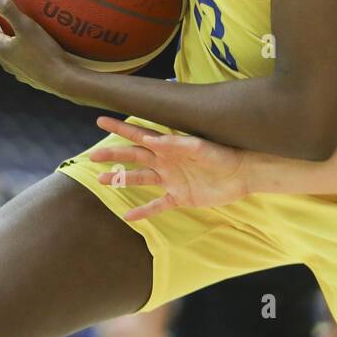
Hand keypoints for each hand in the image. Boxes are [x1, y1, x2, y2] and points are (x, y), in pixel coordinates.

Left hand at [0, 0, 89, 102]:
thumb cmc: (44, 52)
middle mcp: (3, 60)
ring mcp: (14, 69)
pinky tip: (27, 45)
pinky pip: (14, 58)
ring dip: (2, 36)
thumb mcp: (26, 26)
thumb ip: (7, 8)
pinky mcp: (26, 74)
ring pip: (1, 50)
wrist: (62, 80)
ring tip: (12, 26)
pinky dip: (14, 47)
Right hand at [89, 116, 249, 218]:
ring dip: (122, 180)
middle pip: (134, 158)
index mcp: (170, 147)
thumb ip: (178, 144)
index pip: (140, 136)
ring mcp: (172, 180)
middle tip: (92, 156)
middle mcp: (167, 162)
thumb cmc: (225, 155)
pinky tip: (128, 217)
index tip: (101, 120)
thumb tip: (153, 140)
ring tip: (102, 180)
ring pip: (141, 179)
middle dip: (114, 156)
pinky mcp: (181, 197)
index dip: (121, 128)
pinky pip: (158, 205)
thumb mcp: (201, 147)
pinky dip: (144, 211)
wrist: (244, 174)